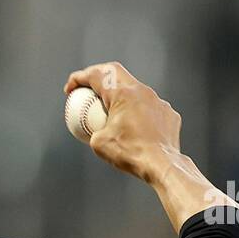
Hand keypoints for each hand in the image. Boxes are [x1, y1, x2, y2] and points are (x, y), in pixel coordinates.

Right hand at [64, 61, 181, 183]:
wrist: (161, 164)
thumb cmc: (131, 153)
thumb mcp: (98, 143)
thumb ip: (93, 130)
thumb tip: (93, 129)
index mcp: (122, 94)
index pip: (96, 75)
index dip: (79, 78)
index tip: (71, 88)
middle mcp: (142, 91)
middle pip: (115, 73)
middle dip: (98, 78)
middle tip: (88, 90)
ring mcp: (157, 101)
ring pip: (135, 89)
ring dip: (120, 95)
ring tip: (111, 110)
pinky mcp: (167, 113)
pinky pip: (149, 106)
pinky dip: (137, 111)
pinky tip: (133, 125)